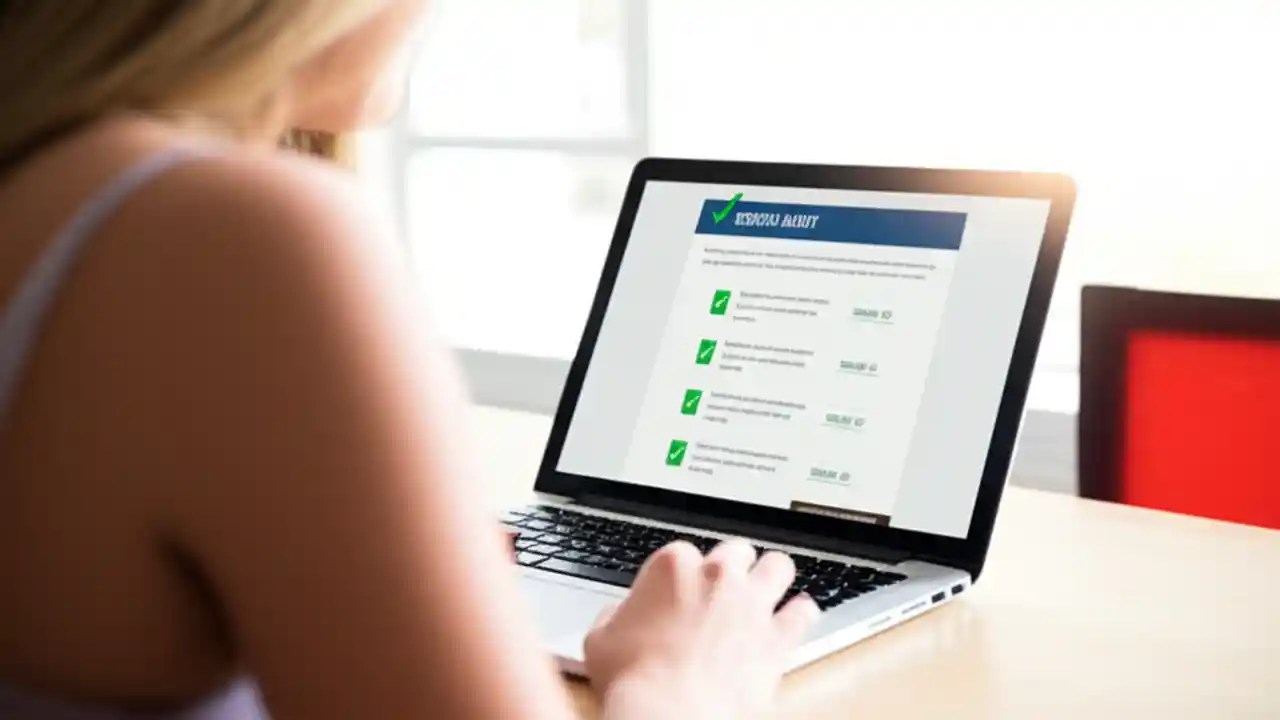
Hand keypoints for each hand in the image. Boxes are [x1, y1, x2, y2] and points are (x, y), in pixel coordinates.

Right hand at [587, 539, 819, 719]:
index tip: (678, 596)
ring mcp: (753, 603)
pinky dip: (801, 612)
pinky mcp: (778, 636)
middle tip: (723, 589)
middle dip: (731, 567)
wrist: (670, 713)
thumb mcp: (599, 640)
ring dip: (771, 576)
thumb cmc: (635, 680)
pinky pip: (803, 611)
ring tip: (767, 588)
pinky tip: (798, 614)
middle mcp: (718, 575)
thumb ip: (614, 616)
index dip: (681, 578)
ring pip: (778, 566)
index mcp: (673, 566)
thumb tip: (619, 616)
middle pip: (735, 552)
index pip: (682, 554)